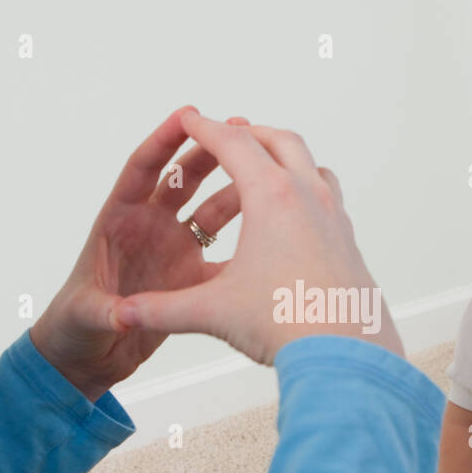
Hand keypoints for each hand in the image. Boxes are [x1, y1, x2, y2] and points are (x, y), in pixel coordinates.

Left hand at [29, 106, 248, 399]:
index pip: (142, 171)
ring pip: (212, 211)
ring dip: (237, 191)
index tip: (187, 115)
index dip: (163, 142)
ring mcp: (176, 250)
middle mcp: (151, 229)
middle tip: (239, 128)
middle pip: (184, 180)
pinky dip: (248, 246)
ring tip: (267, 172)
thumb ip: (105, 312)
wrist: (89, 358)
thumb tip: (120, 314)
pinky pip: (227, 257)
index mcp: (118, 222)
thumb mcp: (84, 316)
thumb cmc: (73, 327)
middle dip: (211, 152)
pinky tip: (275, 235)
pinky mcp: (194, 278)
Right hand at [112, 111, 404, 364]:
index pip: (231, 144)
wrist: (346, 354)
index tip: (188, 119)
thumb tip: (123, 314)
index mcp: (271, 197)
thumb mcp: (214, 313)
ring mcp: (333, 214)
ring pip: (309, 164)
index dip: (203, 128)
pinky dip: (305, 188)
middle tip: (222, 136)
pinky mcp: (348, 238)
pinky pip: (326, 195)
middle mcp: (307, 195)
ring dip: (282, 157)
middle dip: (246, 133)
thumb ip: (162, 310)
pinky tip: (292, 214)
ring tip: (260, 169)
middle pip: (276, 140)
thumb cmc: (286, 325)